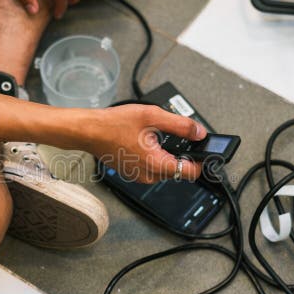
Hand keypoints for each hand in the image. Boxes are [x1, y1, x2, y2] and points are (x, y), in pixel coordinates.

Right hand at [85, 105, 206, 183]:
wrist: (89, 131)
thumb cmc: (114, 124)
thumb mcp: (152, 116)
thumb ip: (180, 125)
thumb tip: (199, 132)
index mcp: (156, 164)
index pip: (191, 172)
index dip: (201, 161)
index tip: (204, 152)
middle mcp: (148, 175)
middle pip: (179, 171)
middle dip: (183, 156)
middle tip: (178, 137)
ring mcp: (139, 176)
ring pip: (165, 170)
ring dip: (167, 156)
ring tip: (155, 137)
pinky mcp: (132, 173)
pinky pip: (152, 169)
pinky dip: (154, 157)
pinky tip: (145, 142)